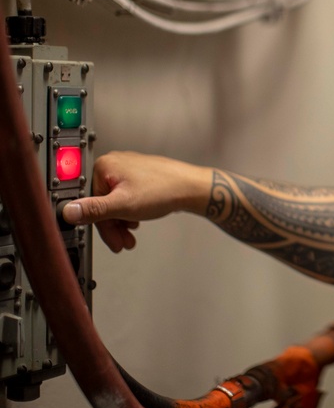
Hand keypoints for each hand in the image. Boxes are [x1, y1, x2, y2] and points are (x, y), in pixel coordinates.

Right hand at [61, 151, 211, 252]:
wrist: (192, 188)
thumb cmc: (164, 190)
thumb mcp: (123, 205)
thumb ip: (94, 210)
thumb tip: (68, 212)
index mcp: (105, 166)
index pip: (88, 201)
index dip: (98, 224)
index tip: (108, 239)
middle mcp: (114, 164)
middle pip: (102, 203)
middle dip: (112, 227)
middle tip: (122, 243)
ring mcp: (128, 170)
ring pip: (115, 203)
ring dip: (121, 223)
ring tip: (130, 237)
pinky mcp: (139, 177)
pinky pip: (126, 199)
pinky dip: (130, 214)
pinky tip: (137, 223)